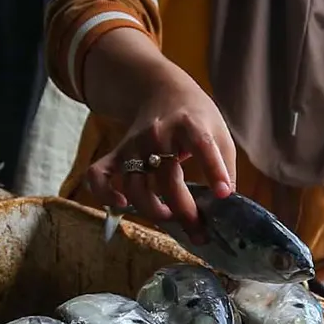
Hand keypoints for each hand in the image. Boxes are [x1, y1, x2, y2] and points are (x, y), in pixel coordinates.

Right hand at [81, 64, 236, 226]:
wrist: (161, 91)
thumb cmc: (196, 119)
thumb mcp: (219, 133)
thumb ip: (225, 167)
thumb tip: (224, 206)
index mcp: (191, 124)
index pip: (202, 146)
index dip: (214, 171)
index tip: (223, 195)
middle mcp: (159, 134)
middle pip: (167, 179)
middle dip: (184, 212)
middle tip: (199, 232)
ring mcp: (134, 144)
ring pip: (135, 187)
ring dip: (153, 211)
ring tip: (171, 218)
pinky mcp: (117, 152)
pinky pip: (98, 175)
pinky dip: (103, 194)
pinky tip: (120, 205)